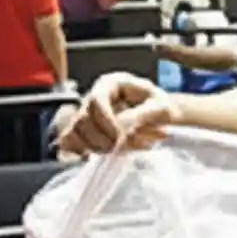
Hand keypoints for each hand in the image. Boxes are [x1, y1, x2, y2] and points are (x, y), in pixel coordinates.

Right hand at [56, 72, 179, 155]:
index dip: (105, 122)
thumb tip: (119, 130)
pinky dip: (89, 152)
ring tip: (124, 149)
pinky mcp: (85, 131)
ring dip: (98, 148)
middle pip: (82, 120)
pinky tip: (109, 153)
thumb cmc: (163, 107)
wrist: (162, 118)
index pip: (96, 100)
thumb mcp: (159, 107)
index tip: (120, 138)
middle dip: (102, 139)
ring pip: (76, 134)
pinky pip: (74, 143)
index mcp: (111, 84)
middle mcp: (95, 97)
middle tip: (123, 147)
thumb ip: (138, 116)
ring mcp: (87, 114)